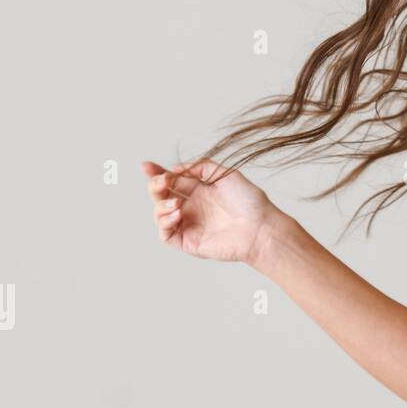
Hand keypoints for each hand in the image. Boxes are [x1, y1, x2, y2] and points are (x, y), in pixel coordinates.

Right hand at [142, 159, 276, 264]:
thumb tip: (176, 169)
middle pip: (161, 196)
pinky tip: (177, 213)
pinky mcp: (189, 242)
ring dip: (161, 206)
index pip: (172, 181)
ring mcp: (189, 225)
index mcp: (200, 191)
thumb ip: (201, 167)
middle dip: (155, 186)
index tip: (146, 165)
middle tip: (162, 181)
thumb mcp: (225, 174)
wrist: (260, 226)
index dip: (157, 173)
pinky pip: (165, 234)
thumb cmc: (249, 201)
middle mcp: (192, 208)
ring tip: (176, 202)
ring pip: (160, 214)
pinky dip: (165, 222)